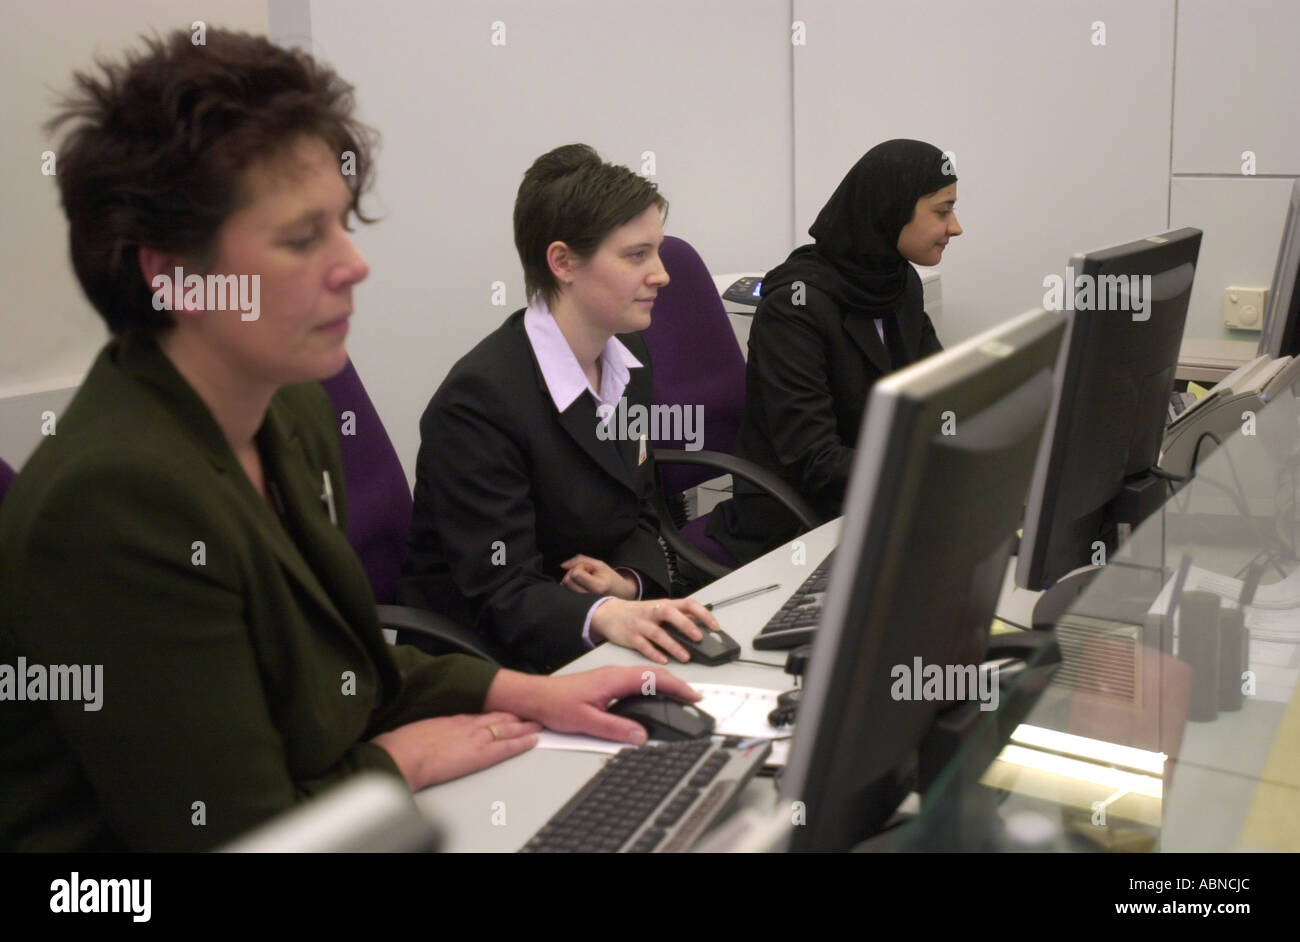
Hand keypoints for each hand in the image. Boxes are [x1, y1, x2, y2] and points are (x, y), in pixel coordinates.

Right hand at [369, 712, 540, 790]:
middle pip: (500, 718)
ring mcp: (477, 737)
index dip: (499, 713)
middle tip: (532, 714)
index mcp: (454, 719)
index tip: (510, 711)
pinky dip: (522, 742)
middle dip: (517, 717)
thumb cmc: (404, 746)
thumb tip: (432, 739)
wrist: (404, 754)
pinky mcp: (481, 754)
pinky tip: (533, 740)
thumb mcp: (420, 732)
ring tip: (538, 724)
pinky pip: (508, 746)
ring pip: (509, 729)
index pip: (483, 714)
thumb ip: (433, 733)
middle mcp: (469, 725)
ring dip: (525, 727)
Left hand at [484, 665, 700, 745]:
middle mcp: (614, 674)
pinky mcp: (605, 684)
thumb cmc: (555, 704)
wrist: (534, 696)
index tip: (693, 696)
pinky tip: (653, 699)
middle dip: (676, 685)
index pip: (654, 678)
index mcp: (614, 679)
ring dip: (664, 686)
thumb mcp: (586, 721)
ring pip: (645, 678)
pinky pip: (636, 683)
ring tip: (679, 699)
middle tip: (693, 699)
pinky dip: (651, 688)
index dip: (677, 686)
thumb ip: (615, 728)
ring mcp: (610, 678)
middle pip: (654, 675)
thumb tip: (641, 735)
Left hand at [559, 554, 638, 598]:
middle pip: (567, 580)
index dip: (580, 567)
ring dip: (572, 579)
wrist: (619, 595)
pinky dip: (571, 585)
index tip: (590, 569)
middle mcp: (588, 599)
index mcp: (597, 588)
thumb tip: (562, 566)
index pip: (575, 573)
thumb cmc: (610, 578)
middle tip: (588, 574)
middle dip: (574, 572)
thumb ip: (579, 560)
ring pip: (565, 586)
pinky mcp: (577, 606)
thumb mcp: (599, 564)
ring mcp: (582, 604)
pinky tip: (581, 586)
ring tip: (585, 580)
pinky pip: (566, 591)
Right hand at [588, 597, 719, 663]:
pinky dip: (654, 653)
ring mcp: (640, 624)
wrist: (609, 613)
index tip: (715, 626)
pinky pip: (643, 646)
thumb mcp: (659, 610)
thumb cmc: (639, 613)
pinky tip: (664, 661)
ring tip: (685, 657)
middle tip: (699, 638)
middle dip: (686, 625)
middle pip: (670, 614)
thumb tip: (702, 625)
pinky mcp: (630, 637)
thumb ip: (679, 617)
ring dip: (673, 645)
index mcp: (664, 604)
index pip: (687, 603)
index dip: (703, 613)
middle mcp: (652, 612)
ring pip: (658, 633)